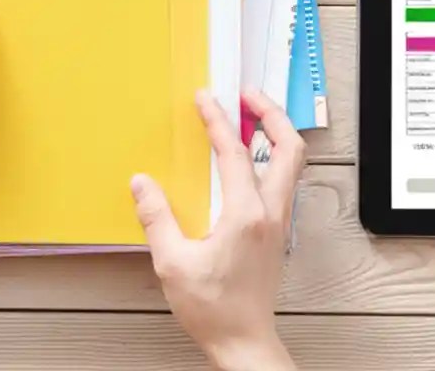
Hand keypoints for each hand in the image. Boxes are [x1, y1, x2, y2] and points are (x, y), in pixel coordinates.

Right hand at [132, 89, 305, 370]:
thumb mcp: (173, 263)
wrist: (244, 340)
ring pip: (292, 163)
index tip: (204, 99)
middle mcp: (271, 212)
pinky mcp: (277, 231)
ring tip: (253, 115)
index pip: (234, 153)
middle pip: (288, 147)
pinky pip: (283, 181)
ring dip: (277, 133)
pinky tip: (251, 159)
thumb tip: (142, 183)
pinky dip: (273, 157)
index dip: (218, 120)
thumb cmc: (213, 309)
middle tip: (248, 94)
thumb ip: (157, 218)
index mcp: (246, 215)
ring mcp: (279, 221)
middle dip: (270, 113)